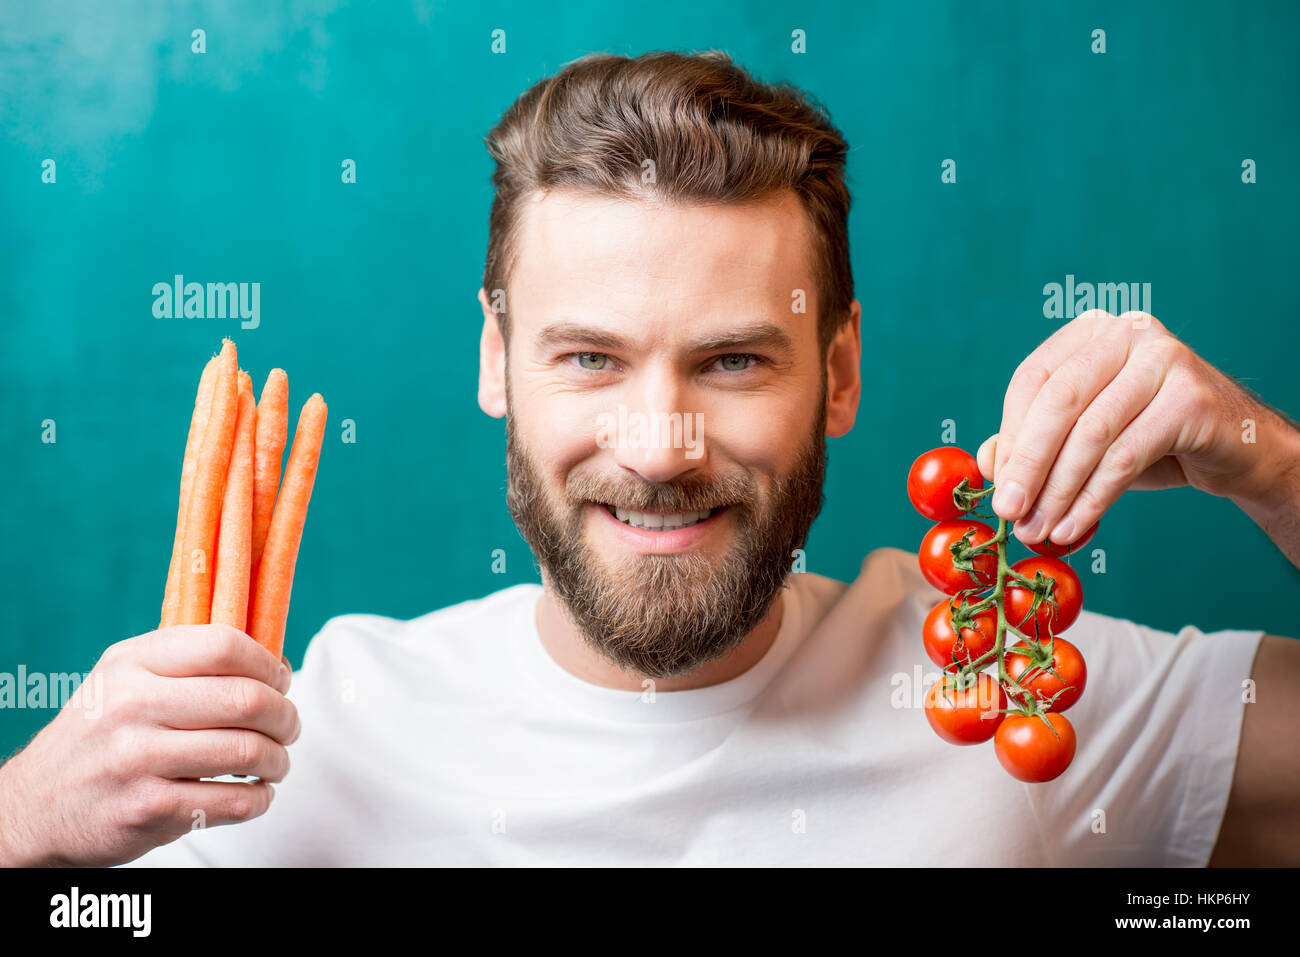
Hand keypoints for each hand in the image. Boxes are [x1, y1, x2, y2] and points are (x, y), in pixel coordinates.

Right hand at [0, 625, 297, 866]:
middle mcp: (132, 706)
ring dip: (278, 760)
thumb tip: (276, 662)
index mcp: (132, 663)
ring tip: (275, 763)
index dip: (268, 663)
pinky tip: (255, 793)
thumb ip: (190, 662)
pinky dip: (260, 799)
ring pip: (247, 751)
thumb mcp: (125, 678)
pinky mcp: (148, 810)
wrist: (35, 805)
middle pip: (246, 699)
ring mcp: (137, 760)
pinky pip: (233, 801)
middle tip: (289, 727)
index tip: (281, 681)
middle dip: (285, 716)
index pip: (223, 645)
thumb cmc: (102, 733)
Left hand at [976, 309, 1294, 547]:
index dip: (1010, 436)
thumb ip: (1032, 441)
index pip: (1032, 380)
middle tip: (1009, 511)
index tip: (996, 485)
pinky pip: (1126, 457)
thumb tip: (986, 463)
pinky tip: (1074, 526)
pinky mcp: (1190, 398)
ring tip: (1040, 530)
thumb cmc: (1149, 437)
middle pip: (1058, 403)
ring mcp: (1163, 359)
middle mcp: (1126, 333)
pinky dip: (1093, 499)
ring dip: (1059, 491)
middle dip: (1027, 464)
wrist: (1234, 447)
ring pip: (1091, 434)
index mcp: (1090, 332)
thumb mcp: (1083, 436)